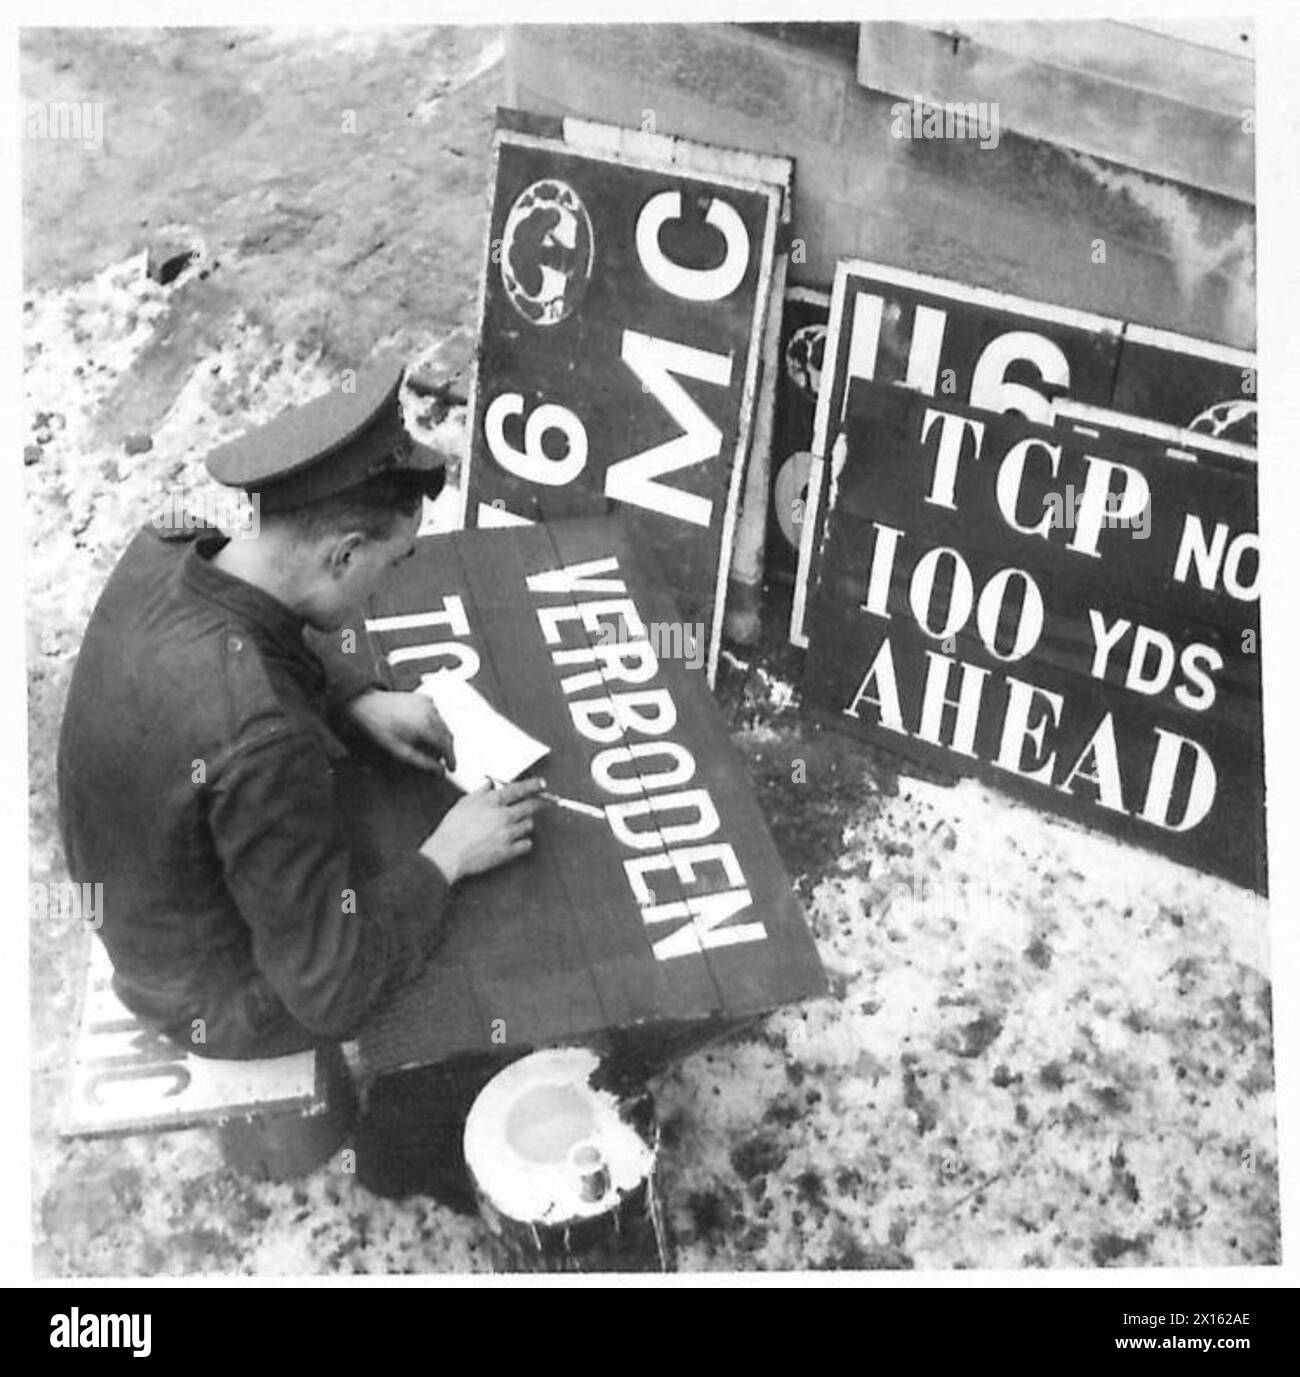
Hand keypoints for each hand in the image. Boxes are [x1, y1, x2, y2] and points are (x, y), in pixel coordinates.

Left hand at [347, 689, 455, 773]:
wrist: (369, 704)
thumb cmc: (380, 727)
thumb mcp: (400, 750)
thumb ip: (422, 762)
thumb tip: (439, 771)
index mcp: (425, 726)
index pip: (446, 745)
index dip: (451, 758)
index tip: (452, 768)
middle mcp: (431, 712)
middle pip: (447, 735)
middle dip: (447, 749)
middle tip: (442, 761)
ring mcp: (429, 703)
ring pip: (444, 724)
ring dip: (441, 737)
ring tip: (431, 747)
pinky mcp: (425, 698)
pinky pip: (437, 714)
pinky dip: (436, 724)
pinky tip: (426, 730)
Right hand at [420, 778, 544, 884]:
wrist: (448, 853)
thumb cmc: (452, 829)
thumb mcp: (463, 803)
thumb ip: (479, 793)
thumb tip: (488, 786)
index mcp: (492, 802)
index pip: (518, 789)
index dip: (533, 785)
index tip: (541, 784)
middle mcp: (503, 816)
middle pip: (529, 806)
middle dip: (538, 803)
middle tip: (542, 802)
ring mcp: (507, 834)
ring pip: (528, 825)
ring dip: (526, 822)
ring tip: (522, 822)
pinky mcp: (507, 851)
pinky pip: (525, 845)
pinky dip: (524, 842)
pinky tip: (520, 841)